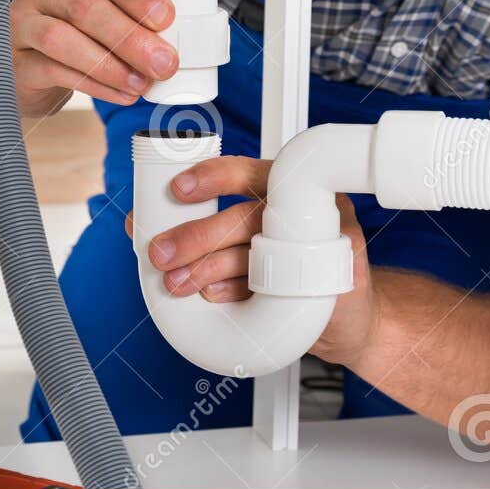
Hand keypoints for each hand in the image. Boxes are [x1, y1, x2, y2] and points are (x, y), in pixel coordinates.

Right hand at [9, 0, 177, 115]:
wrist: (29, 67)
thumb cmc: (78, 34)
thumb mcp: (103, 14)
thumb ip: (132, 17)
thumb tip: (172, 41)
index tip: (166, 18)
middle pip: (85, 7)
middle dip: (130, 37)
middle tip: (164, 62)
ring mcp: (20, 23)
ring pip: (62, 39)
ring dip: (110, 64)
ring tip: (142, 83)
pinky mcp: (14, 61)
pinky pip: (52, 71)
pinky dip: (93, 85)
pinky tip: (121, 94)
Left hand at [122, 155, 379, 367]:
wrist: (350, 318)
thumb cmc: (291, 272)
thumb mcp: (248, 242)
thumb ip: (204, 228)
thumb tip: (140, 223)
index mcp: (284, 186)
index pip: (248, 170)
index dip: (213, 176)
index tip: (178, 189)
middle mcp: (307, 205)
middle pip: (247, 214)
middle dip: (196, 235)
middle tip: (160, 254)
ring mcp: (325, 238)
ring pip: (258, 248)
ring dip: (211, 267)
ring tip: (180, 282)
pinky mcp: (334, 275)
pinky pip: (281, 281)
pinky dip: (239, 291)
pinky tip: (215, 295)